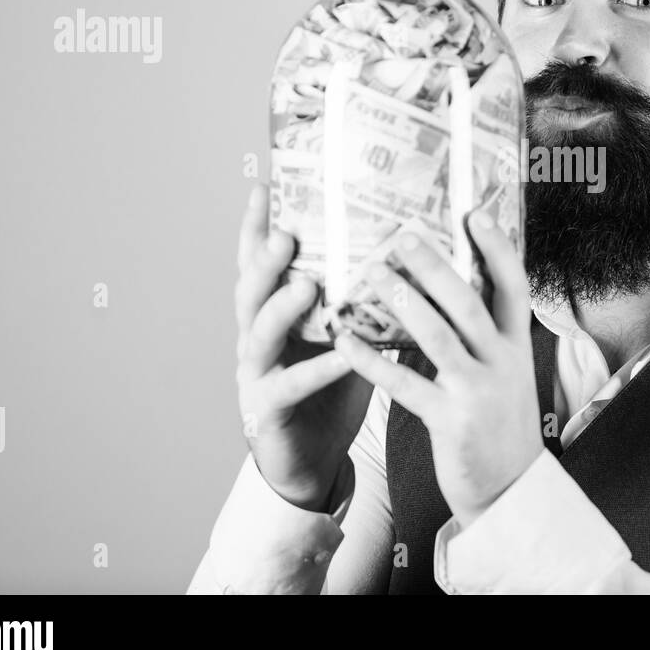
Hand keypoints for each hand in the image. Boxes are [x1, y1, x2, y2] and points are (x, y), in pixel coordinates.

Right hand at [234, 183, 375, 511]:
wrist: (311, 462)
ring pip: (259, 334)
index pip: (257, 264)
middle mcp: (256, 339)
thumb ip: (353, 298)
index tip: (262, 187)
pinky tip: (342, 356)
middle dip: (263, 262)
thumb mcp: (341, 336)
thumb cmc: (331, 391)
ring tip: (304, 285)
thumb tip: (400, 249)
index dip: (255, 228)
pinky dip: (317, 369)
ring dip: (280, 308)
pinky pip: (290, 386)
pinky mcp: (268, 411)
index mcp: (272, 315)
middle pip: (249, 291)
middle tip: (283, 235)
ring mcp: (256, 375)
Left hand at [335, 211, 543, 528]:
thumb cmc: (498, 422)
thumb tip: (451, 285)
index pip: (513, 285)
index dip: (497, 248)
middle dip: (436, 266)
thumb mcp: (506, 371)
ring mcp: (478, 391)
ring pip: (438, 337)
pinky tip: (347, 340)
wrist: (510, 489)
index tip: (476, 212)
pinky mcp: (451, 421)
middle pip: (469, 302)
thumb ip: (485, 332)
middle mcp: (502, 362)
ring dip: (403, 302)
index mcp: (517, 345)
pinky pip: (406, 384)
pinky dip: (374, 360)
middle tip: (404, 234)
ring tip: (372, 273)